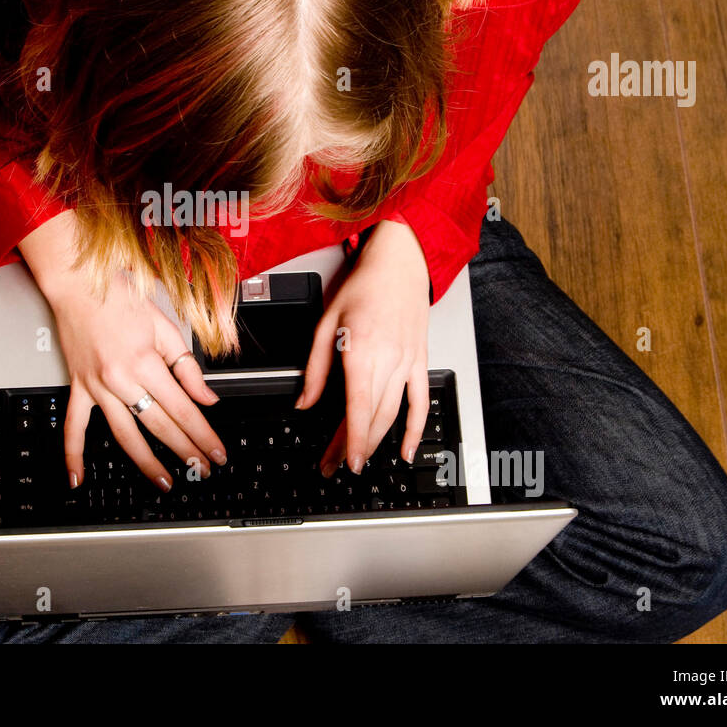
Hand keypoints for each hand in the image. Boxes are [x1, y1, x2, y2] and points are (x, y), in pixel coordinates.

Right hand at [18, 212, 226, 491]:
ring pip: (124, 434)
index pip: (183, 408)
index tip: (217, 452)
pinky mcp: (79, 387)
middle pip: (159, 425)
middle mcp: (120, 378)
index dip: (203, 434)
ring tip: (164, 482)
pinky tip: (78, 478)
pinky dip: (73, 455)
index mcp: (145, 361)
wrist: (77, 283)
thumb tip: (206, 397)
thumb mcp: (164, 326)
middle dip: (184, 451)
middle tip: (202, 470)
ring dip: (146, 463)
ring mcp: (97, 386)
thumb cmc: (119, 297)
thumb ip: (187, 366)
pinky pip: (74, 426)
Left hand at [295, 219, 431, 475]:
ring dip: (377, 441)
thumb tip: (305, 401)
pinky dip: (416, 429)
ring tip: (359, 459)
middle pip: (372, 416)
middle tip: (336, 464)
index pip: (357, 407)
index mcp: (362, 351)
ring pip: (393, 413)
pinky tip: (407, 449)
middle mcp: (389, 360)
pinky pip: (421, 401)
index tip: (343, 461)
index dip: (350, 440)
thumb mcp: (326, 323)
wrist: (400, 262)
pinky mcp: (419, 361)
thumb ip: (315, 367)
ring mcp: (408, 362)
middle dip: (354, 446)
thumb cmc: (364, 286)